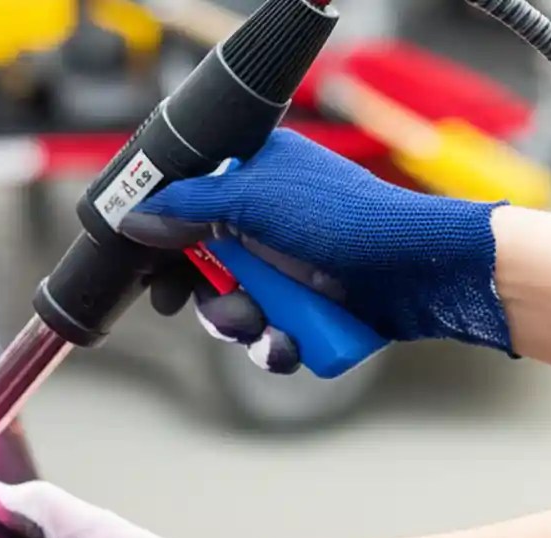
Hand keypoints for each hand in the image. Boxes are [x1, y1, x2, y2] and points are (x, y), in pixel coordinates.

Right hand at [123, 129, 511, 365]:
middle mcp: (266, 223)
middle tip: (214, 305)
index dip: (164, 248)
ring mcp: (289, 268)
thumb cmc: (346, 218)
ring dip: (242, 325)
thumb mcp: (252, 200)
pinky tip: (291, 342)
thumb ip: (185, 207)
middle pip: (203, 271)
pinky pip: (269, 336)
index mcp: (253, 180)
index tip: (152, 276)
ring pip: (233, 310)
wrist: (420, 270)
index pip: (186, 211)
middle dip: (209, 297)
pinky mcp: (309, 308)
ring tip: (266, 325)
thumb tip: (130, 218)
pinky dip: (276, 344)